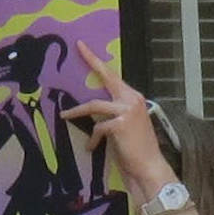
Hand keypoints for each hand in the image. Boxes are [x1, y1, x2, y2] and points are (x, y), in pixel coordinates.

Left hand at [66, 49, 176, 200]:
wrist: (149, 167)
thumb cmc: (136, 150)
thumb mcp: (125, 126)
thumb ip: (114, 113)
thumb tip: (94, 111)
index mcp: (134, 98)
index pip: (113, 76)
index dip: (97, 61)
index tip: (84, 47)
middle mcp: (132, 99)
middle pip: (107, 76)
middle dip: (92, 61)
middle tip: (79, 47)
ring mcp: (127, 110)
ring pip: (94, 105)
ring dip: (76, 112)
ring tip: (64, 115)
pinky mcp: (120, 124)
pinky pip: (97, 128)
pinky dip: (92, 139)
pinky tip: (92, 148)